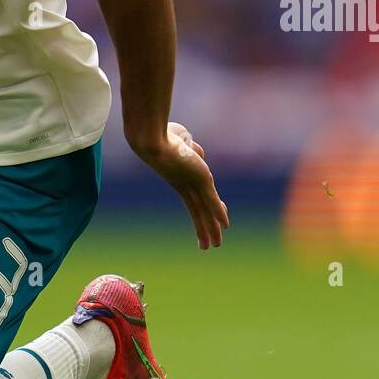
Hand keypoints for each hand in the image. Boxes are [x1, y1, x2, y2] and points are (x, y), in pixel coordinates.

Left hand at [132, 121, 228, 249]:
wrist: (152, 139)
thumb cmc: (162, 133)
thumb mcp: (181, 139)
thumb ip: (191, 147)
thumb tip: (197, 152)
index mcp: (179, 178)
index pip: (193, 201)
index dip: (201, 213)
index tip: (205, 225)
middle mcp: (185, 185)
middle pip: (197, 211)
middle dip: (204, 228)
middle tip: (207, 246)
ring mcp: (192, 184)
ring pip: (204, 211)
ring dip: (212, 229)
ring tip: (215, 245)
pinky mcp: (201, 180)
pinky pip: (212, 200)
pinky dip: (219, 213)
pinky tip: (225, 225)